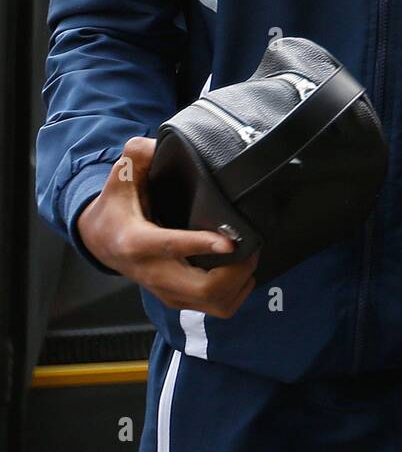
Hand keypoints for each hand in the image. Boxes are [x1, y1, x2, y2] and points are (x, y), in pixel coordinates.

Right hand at [77, 136, 257, 317]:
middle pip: (202, 289)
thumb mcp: (120, 174)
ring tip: (249, 258)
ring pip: (212, 304)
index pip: (171, 247)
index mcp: (136, 241)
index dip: (201, 245)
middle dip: (235, 271)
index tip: (229, 242)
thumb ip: (137, 153)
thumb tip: (159, 143)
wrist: (100, 240)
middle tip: (251, 247)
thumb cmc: (116, 205)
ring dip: (238, 284)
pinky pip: (214, 308)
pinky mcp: (175, 299)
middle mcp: (151, 273)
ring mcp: (165, 291)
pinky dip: (234, 294)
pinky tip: (239, 273)